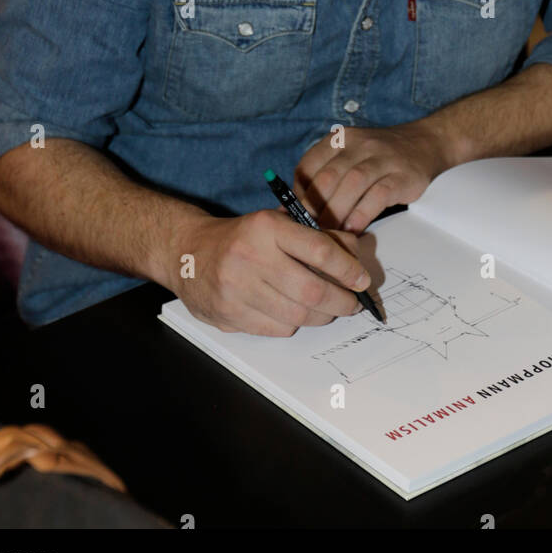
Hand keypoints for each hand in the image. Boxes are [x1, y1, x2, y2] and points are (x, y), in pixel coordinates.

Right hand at [160, 207, 370, 336]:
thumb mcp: (278, 223)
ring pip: (297, 315)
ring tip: (328, 310)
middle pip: (312, 290)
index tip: (363, 280)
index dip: (348, 269)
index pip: (319, 250)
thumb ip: (318, 236)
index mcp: (266, 227)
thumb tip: (358, 253)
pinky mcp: (229, 314)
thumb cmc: (243, 238)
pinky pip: (278, 329)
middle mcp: (250, 256)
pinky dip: (294, 324)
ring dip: (321, 317)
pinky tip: (294, 313)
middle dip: (342, 302)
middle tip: (353, 304)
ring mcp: (237, 289)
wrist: (188, 254)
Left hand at [294, 120, 448, 233]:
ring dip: (337, 213)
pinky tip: (354, 229)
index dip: (300, 194)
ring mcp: (382, 158)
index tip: (297, 215)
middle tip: (311, 231)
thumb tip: (296, 211)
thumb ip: (325, 176)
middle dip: (315, 209)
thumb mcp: (348, 155)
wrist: (422, 144)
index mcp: (338, 140)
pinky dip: (362, 214)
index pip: (308, 166)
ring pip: (352, 185)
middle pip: (328, 178)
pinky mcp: (401, 176)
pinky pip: (378, 196)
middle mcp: (358, 145)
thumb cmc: (376, 158)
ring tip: (331, 235)